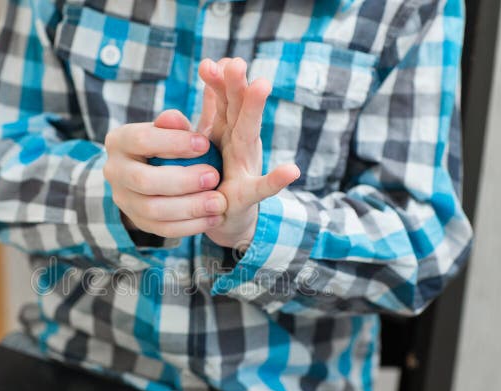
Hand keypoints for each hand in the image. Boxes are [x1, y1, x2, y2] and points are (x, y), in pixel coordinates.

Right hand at [103, 110, 226, 237]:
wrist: (155, 171)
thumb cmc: (167, 144)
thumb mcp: (170, 129)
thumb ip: (173, 124)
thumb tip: (173, 118)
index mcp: (119, 141)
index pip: (141, 140)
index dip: (174, 143)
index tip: (205, 144)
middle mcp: (115, 172)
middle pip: (144, 181)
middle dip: (182, 181)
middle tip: (214, 177)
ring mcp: (124, 200)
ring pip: (154, 210)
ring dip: (190, 207)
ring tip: (218, 202)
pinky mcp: (139, 221)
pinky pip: (164, 229)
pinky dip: (191, 226)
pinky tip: (213, 218)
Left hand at [198, 58, 299, 250]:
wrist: (225, 218)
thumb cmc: (216, 173)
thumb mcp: (208, 139)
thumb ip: (209, 108)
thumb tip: (208, 67)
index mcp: (226, 129)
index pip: (222, 100)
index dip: (216, 82)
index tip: (208, 64)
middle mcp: (239, 142)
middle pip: (237, 109)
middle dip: (237, 85)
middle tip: (236, 62)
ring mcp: (247, 166)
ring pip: (249, 135)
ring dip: (255, 110)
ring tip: (261, 85)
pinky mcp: (248, 195)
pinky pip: (263, 187)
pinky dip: (277, 179)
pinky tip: (292, 171)